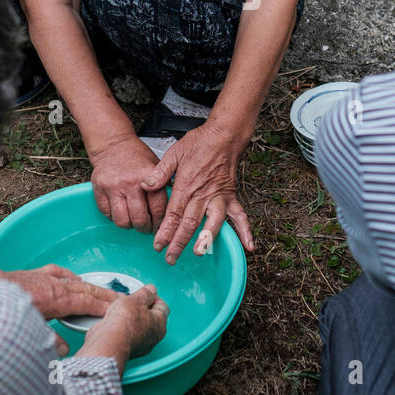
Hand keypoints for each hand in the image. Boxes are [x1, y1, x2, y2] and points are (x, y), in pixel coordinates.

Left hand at [0, 262, 118, 356]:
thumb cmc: (7, 310)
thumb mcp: (31, 327)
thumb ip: (50, 339)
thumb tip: (61, 350)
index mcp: (58, 299)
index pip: (88, 303)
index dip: (104, 306)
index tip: (118, 308)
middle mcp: (56, 285)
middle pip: (86, 290)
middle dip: (104, 295)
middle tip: (120, 298)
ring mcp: (47, 278)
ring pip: (75, 282)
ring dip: (91, 287)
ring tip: (103, 292)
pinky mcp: (37, 274)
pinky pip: (60, 274)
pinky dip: (71, 277)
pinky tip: (75, 279)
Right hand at [79, 285, 168, 370]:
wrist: (108, 343)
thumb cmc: (124, 323)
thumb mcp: (136, 299)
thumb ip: (146, 293)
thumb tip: (151, 290)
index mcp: (160, 324)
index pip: (162, 307)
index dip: (153, 297)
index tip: (145, 293)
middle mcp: (153, 337)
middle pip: (150, 317)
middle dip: (140, 307)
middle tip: (131, 300)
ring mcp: (140, 345)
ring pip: (138, 326)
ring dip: (130, 317)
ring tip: (120, 309)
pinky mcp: (127, 348)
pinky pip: (127, 334)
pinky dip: (122, 327)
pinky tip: (114, 321)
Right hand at [89, 133, 165, 232]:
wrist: (113, 145)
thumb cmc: (137, 157)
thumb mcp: (157, 166)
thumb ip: (163, 186)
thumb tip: (170, 211)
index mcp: (148, 176)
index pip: (158, 209)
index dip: (160, 222)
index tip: (160, 225)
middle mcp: (130, 182)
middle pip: (139, 219)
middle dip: (145, 228)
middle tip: (147, 227)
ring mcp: (112, 187)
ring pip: (122, 221)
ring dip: (129, 225)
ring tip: (133, 220)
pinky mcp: (99, 190)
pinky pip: (107, 215)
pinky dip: (114, 217)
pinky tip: (121, 211)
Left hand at [144, 117, 254, 264]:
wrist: (224, 135)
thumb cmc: (199, 143)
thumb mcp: (174, 152)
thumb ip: (160, 171)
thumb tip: (146, 185)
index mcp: (187, 185)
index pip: (174, 214)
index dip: (165, 231)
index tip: (158, 245)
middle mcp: (203, 194)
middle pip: (190, 223)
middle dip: (179, 242)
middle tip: (170, 258)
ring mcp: (219, 197)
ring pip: (212, 222)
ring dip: (206, 239)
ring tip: (199, 253)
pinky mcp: (230, 196)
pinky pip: (240, 216)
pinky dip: (245, 231)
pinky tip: (248, 247)